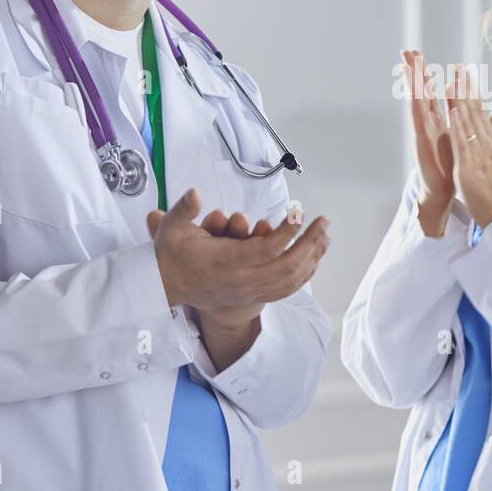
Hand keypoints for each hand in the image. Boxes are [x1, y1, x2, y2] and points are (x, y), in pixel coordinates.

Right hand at [146, 188, 329, 317]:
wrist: (166, 287)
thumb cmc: (172, 254)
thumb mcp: (171, 228)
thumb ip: (184, 209)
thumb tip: (194, 193)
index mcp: (225, 262)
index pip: (266, 249)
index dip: (287, 232)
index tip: (299, 214)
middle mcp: (241, 281)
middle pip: (287, 266)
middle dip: (310, 244)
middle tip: (324, 223)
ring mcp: (248, 292)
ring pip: (290, 281)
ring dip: (312, 259)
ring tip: (325, 238)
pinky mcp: (252, 297)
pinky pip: (285, 290)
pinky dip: (303, 275)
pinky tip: (313, 259)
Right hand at [400, 50, 454, 234]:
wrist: (442, 190)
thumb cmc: (451, 166)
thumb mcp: (463, 138)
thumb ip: (470, 121)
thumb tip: (483, 104)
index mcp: (438, 120)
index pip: (431, 91)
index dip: (426, 73)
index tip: (419, 55)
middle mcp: (428, 122)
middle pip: (421, 91)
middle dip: (415, 72)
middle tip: (407, 51)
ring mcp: (423, 131)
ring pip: (417, 101)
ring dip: (413, 83)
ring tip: (407, 64)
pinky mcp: (421, 141)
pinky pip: (418, 120)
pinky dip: (416, 105)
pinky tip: (413, 92)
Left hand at [446, 67, 491, 228]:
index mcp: (491, 141)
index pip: (480, 111)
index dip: (472, 90)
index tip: (465, 72)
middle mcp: (486, 143)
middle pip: (475, 112)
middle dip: (466, 89)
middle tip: (458, 67)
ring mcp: (478, 154)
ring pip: (468, 123)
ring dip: (460, 101)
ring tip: (453, 81)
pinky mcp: (469, 166)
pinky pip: (463, 143)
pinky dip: (458, 127)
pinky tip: (453, 111)